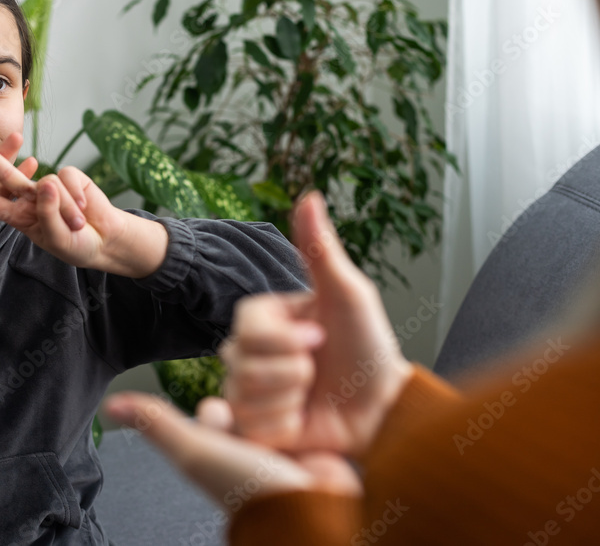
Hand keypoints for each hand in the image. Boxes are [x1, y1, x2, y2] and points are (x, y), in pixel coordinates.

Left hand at [0, 134, 161, 273]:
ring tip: (78, 224)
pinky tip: (84, 209)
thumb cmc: (77, 244)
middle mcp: (30, 198)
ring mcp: (50, 185)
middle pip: (5, 175)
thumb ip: (48, 214)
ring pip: (46, 184)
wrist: (106, 238)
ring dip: (64, 207)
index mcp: (20, 217)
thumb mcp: (58, 238)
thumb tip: (44, 182)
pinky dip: (75, 196)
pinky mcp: (69, 176)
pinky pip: (66, 179)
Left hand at [103, 391, 360, 512]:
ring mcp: (282, 453)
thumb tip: (110, 405)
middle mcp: (249, 454)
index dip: (214, 409)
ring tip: (288, 397)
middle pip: (247, 405)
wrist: (311, 506)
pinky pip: (308, 416)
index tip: (219, 408)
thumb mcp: (194, 448)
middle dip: (254, 395)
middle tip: (260, 396)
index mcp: (218, 456)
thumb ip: (157, 424)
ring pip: (277, 407)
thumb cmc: (249, 490)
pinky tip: (310, 401)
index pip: (211, 415)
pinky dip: (309, 409)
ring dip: (282, 397)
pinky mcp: (314, 449)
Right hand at [224, 191, 412, 456]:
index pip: (246, 324)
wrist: (384, 409)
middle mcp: (250, 353)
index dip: (283, 338)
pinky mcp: (253, 427)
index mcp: (264, 319)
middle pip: (238, 360)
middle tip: (318, 370)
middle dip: (290, 369)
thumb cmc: (369, 348)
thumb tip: (310, 196)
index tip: (320, 339)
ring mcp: (248, 390)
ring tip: (311, 396)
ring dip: (289, 396)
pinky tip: (302, 419)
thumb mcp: (347, 294)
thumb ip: (320, 248)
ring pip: (243, 392)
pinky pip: (249, 424)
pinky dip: (283, 424)